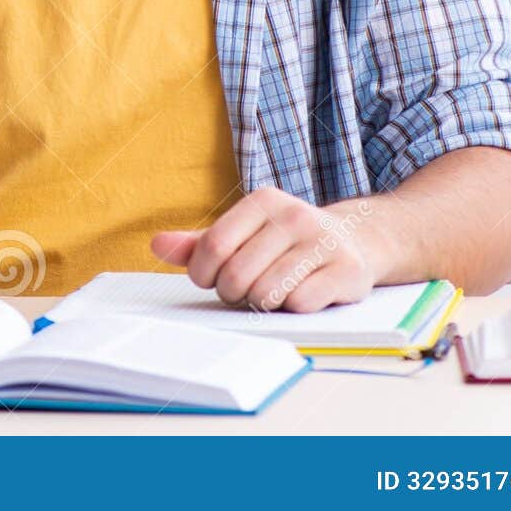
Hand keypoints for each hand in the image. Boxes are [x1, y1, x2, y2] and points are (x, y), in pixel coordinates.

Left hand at [150, 188, 383, 312]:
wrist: (353, 242)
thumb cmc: (284, 242)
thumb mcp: (242, 234)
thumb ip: (199, 243)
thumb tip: (157, 245)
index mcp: (263, 201)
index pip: (214, 245)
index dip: (204, 273)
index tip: (210, 279)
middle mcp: (294, 216)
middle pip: (238, 274)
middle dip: (232, 293)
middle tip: (243, 290)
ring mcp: (323, 242)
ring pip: (267, 293)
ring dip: (261, 304)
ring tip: (271, 292)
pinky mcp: (346, 271)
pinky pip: (300, 304)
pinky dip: (292, 309)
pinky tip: (300, 295)